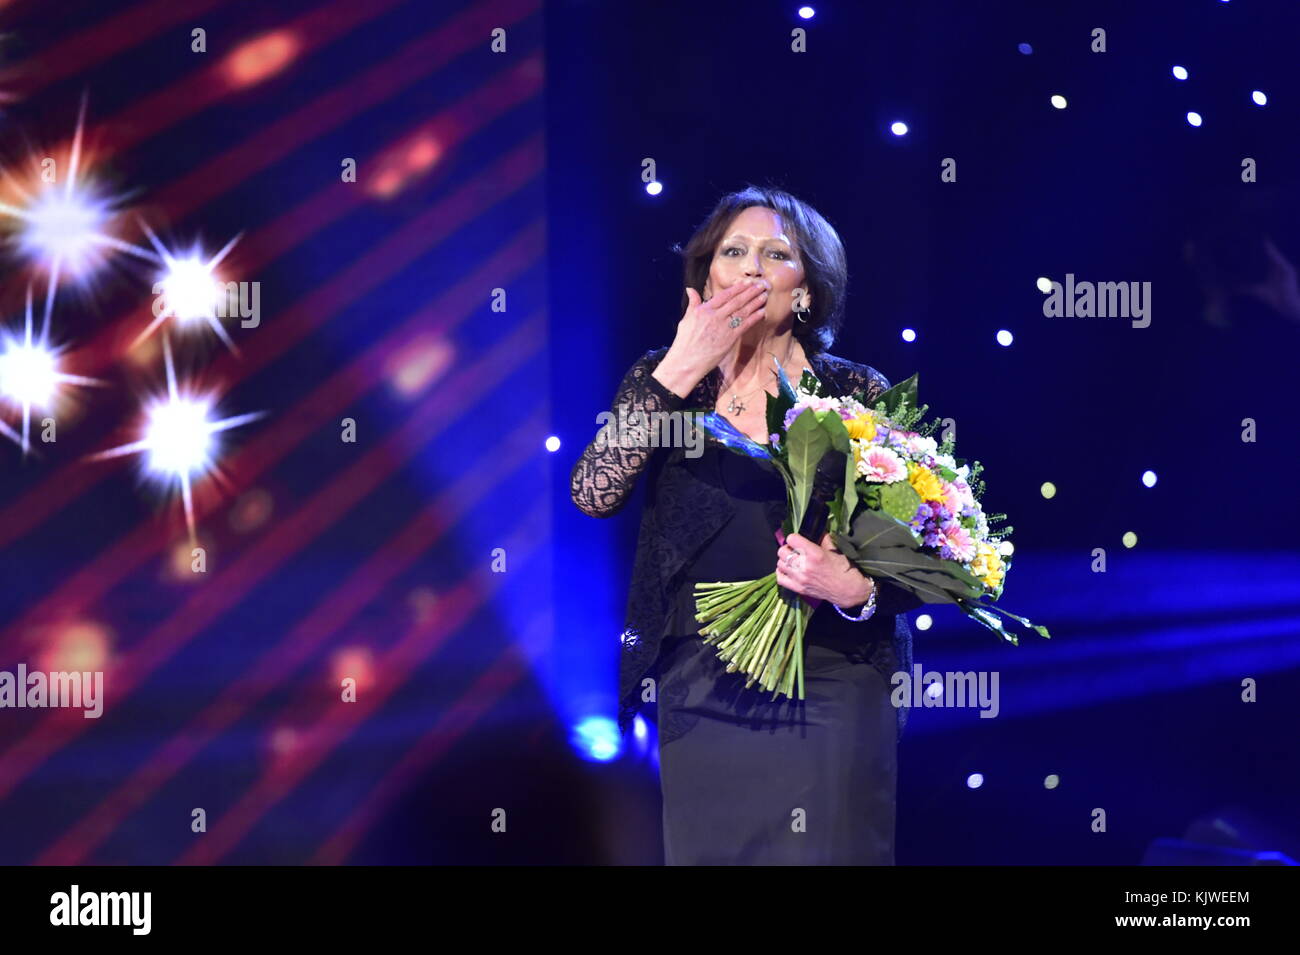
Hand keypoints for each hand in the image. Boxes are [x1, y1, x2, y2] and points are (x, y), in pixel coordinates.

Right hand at [653, 280, 769, 396]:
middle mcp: (715, 316)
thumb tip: (690, 289)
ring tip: (764, 295)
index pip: (724, 295)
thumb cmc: (685, 342)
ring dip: (755, 303)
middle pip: (737, 301)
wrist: (687, 361)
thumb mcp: (686, 319)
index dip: (738, 288)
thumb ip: (693, 303)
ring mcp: (724, 327)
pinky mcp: (730, 339)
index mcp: (705, 310)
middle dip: (750, 292)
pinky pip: (745, 325)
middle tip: (762, 285)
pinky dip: (754, 318)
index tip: (747, 282)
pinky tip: (762, 312)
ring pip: (743, 311)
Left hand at [774, 529, 875, 608]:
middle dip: (788, 548)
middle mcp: (805, 566)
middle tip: (796, 550)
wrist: (849, 590)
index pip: (792, 539)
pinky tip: (789, 570)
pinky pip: (780, 578)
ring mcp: (800, 579)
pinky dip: (782, 572)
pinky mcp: (799, 589)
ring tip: (793, 560)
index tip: (798, 540)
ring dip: (785, 560)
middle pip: (782, 551)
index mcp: (815, 554)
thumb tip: (816, 530)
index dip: (794, 538)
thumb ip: (823, 539)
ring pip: (780, 563)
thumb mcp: (835, 550)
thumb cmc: (844, 569)